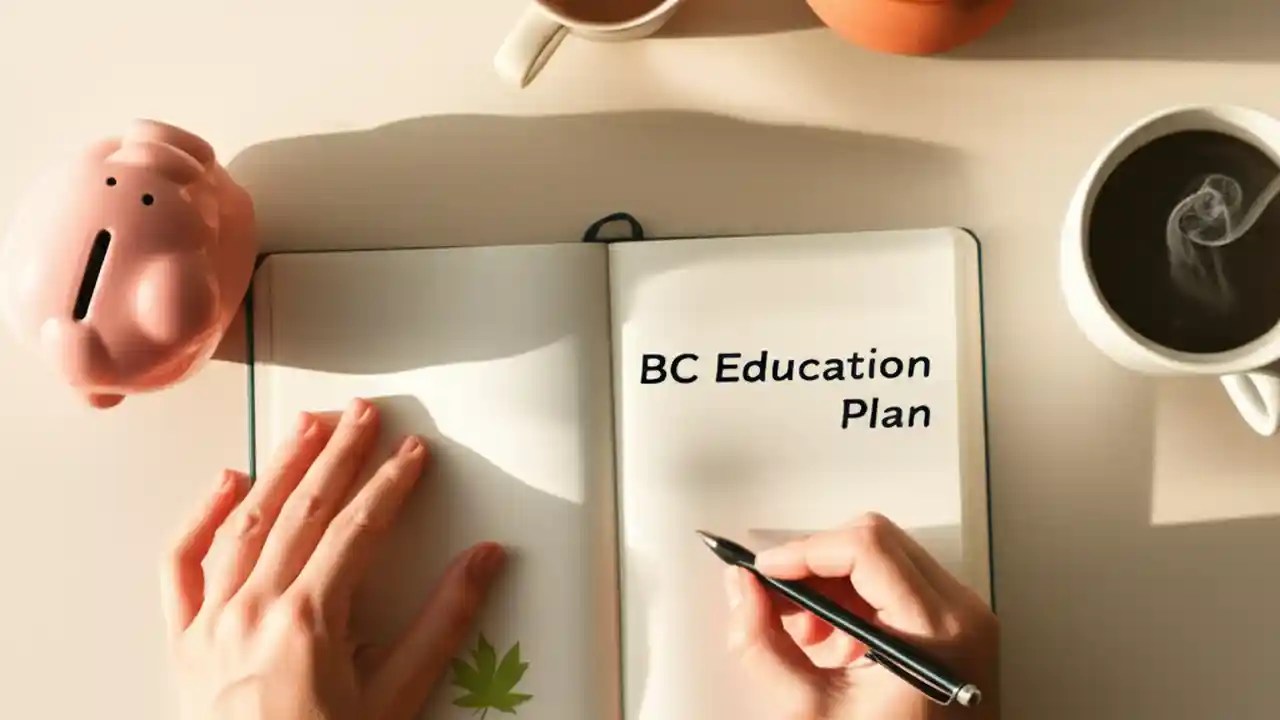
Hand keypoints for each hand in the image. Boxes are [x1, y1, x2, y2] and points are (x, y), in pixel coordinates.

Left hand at [161, 398, 505, 719]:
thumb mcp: (397, 700)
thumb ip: (442, 624)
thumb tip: (481, 563)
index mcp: (308, 621)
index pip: (358, 527)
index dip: (390, 482)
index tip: (411, 453)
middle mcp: (253, 611)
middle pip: (302, 509)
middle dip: (339, 453)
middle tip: (363, 415)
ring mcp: (211, 623)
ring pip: (245, 521)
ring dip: (280, 467)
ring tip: (306, 428)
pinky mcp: (184, 642)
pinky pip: (181, 565)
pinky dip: (201, 517)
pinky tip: (225, 484)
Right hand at [724, 513, 998, 719]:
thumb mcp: (812, 713)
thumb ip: (764, 647)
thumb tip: (741, 587)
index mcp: (935, 631)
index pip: (866, 547)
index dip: (805, 551)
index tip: (765, 570)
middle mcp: (961, 611)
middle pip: (874, 540)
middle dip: (814, 566)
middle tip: (777, 603)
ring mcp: (964, 614)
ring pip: (883, 555)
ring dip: (831, 584)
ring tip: (806, 635)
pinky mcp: (957, 622)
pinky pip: (897, 581)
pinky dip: (854, 598)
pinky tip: (834, 642)